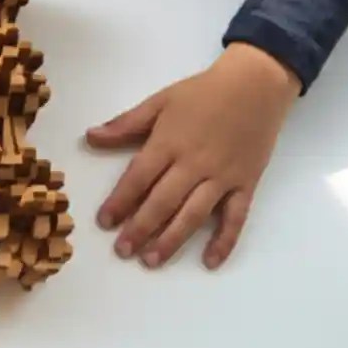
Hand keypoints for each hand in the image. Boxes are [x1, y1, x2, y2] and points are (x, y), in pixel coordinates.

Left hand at [85, 43, 300, 269]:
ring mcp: (222, 176)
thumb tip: (90, 137)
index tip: (104, 222)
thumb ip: (125, 124)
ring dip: (172, 240)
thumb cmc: (203, 92)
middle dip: (140, 228)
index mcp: (168, 142)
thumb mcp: (160, 101)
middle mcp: (194, 164)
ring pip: (194, 214)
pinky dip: (224, 241)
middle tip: (122, 251)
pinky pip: (235, 217)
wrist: (256, 84)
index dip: (119, 201)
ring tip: (151, 261)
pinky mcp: (246, 184)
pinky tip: (210, 262)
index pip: (138, 178)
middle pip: (163, 202)